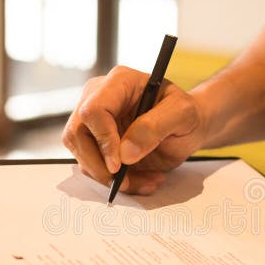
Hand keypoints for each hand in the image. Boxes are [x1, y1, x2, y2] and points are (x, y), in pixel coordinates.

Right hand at [62, 66, 209, 194]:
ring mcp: (94, 122)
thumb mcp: (182, 114)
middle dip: (99, 166)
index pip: (94, 110)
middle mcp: (99, 98)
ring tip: (144, 181)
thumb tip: (124, 153)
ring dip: (109, 177)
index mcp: (119, 83)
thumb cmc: (186, 114)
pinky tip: (141, 181)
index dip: (103, 140)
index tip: (119, 164)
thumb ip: (154, 128)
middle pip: (77, 134)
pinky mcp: (96, 143)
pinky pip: (93, 167)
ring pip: (81, 154)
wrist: (187, 128)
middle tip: (125, 182)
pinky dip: (116, 182)